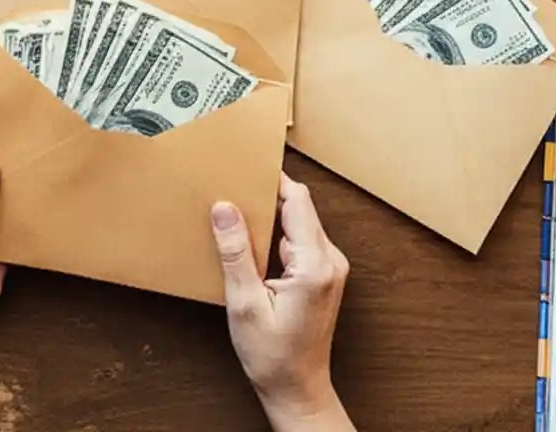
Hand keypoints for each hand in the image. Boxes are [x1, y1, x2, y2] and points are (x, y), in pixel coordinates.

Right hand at [210, 174, 353, 431]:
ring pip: (299, 224)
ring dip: (270, 218)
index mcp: (315, 265)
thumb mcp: (244, 304)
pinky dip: (277, 236)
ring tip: (237, 218)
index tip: (247, 166)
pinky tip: (252, 246)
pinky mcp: (324, 276)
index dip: (273, 180)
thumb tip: (224, 208)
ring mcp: (331, 268)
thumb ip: (235, 252)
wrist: (297, 389)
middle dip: (267, 197)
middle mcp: (331, 261)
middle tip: (233, 190)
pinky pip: (301, 241)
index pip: (297, 202)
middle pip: (300, 209)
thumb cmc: (272, 356)